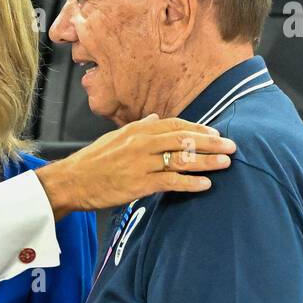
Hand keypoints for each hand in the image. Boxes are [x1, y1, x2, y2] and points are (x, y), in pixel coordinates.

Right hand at [35, 114, 235, 214]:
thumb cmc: (92, 161)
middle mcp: (142, 144)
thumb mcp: (114, 138)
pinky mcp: (140, 184)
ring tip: (226, 163)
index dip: (197, 129)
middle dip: (210, 143)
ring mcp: (142, 164)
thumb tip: (156, 118)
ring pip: (182, 160)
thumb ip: (138, 128)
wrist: (72, 181)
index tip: (214, 133)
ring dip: (207, 161)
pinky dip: (190, 183)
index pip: (174, 125)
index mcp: (137, 131)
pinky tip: (206, 184)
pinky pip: (171, 181)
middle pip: (184, 139)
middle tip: (231, 146)